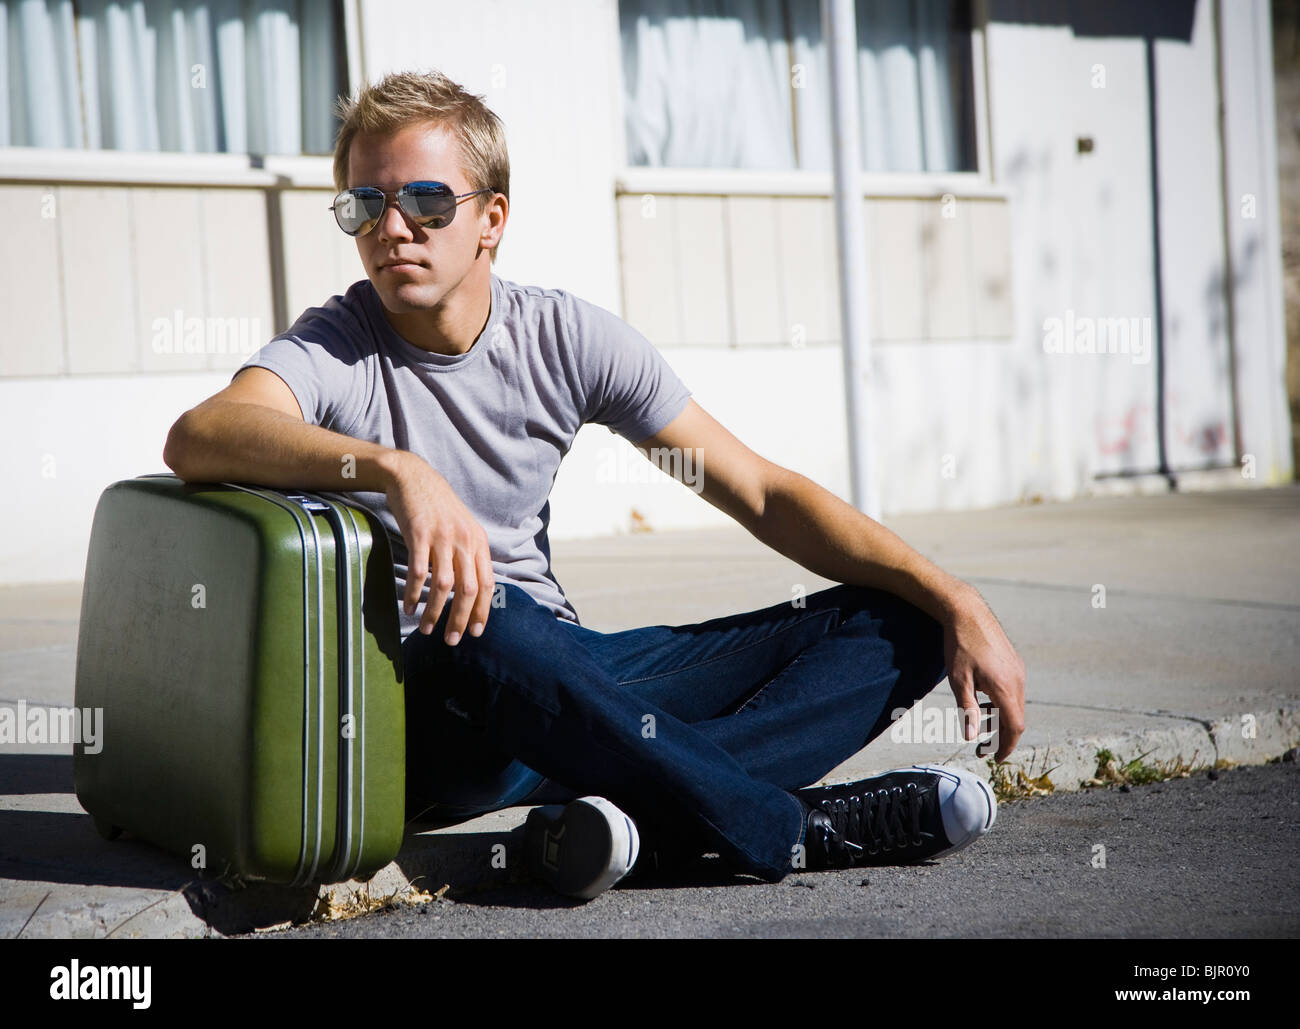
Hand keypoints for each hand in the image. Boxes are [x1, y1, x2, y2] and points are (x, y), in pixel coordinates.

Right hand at [382, 450, 494, 644]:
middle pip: (468, 589)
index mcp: (478, 541)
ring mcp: (442, 537)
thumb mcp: (462, 528)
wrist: (413, 476)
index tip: (475, 632)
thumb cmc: (437, 506)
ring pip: (444, 585)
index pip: (486, 583)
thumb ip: (469, 554)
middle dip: (461, 618)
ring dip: (435, 611)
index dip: (482, 610)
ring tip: (427, 629)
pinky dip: (414, 593)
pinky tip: (409, 607)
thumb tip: (472, 588)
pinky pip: (418, 571)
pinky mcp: (420, 534)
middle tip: (452, 641)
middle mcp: (464, 540)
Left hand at [943, 584, 1025, 761]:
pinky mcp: (1014, 664)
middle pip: (1016, 718)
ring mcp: (1018, 671)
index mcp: (1005, 687)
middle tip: (982, 747)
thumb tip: (971, 736)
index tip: (995, 758)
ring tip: (977, 720)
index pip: (1014, 727)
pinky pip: (1013, 691)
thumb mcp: (958, 680)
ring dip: (1000, 718)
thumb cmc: (960, 646)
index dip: (1006, 746)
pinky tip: (982, 699)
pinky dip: (1001, 702)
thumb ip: (967, 709)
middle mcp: (1018, 680)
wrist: (967, 612)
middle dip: (1001, 736)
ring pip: (1015, 704)